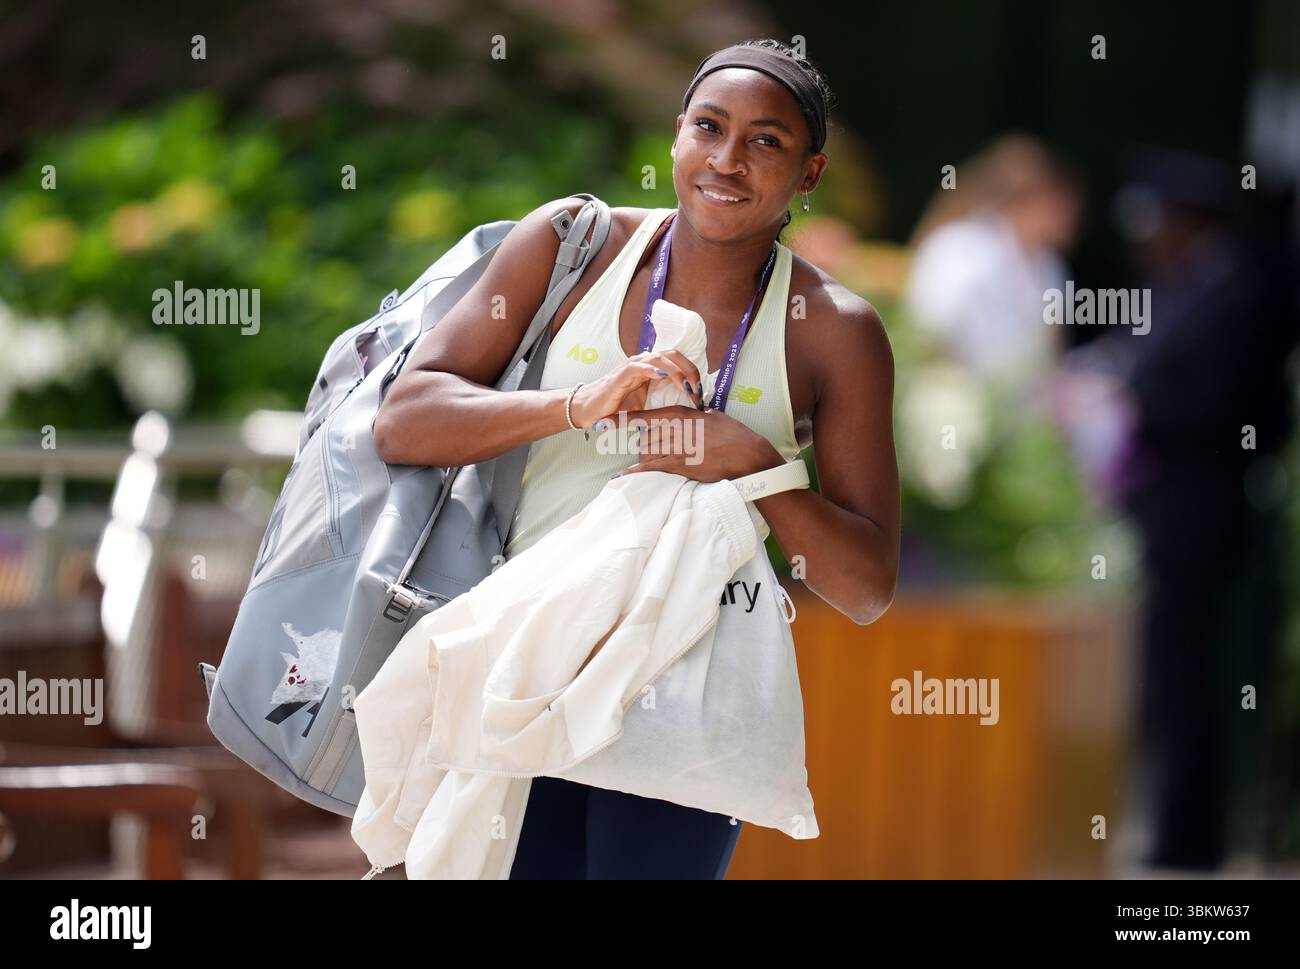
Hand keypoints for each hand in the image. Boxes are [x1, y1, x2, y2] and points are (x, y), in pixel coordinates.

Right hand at [568, 350, 704, 428]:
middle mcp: (643, 362)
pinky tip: (663, 376)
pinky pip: (638, 366)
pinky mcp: (620, 374)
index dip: (692, 373)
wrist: (591, 411)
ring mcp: (632, 366)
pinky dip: (652, 369)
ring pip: (659, 358)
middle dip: (690, 371)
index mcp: (651, 368)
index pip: (678, 361)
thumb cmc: (617, 407)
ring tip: (687, 387)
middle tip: (699, 391)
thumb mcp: (646, 405)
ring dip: (676, 372)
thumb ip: (663, 401)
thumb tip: (688, 410)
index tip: (701, 393)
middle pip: (673, 355)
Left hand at [614, 404, 783, 481]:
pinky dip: (635, 472)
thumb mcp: (713, 416)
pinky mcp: (679, 466)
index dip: (622, 419)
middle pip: (644, 436)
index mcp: (681, 415)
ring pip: (647, 451)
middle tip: (648, 447)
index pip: (645, 416)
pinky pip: (651, 469)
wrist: (745, 455)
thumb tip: (695, 411)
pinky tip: (621, 476)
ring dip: (645, 455)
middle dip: (643, 442)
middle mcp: (674, 430)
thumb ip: (697, 414)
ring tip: (646, 459)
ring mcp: (676, 449)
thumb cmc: (733, 434)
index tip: (604, 421)